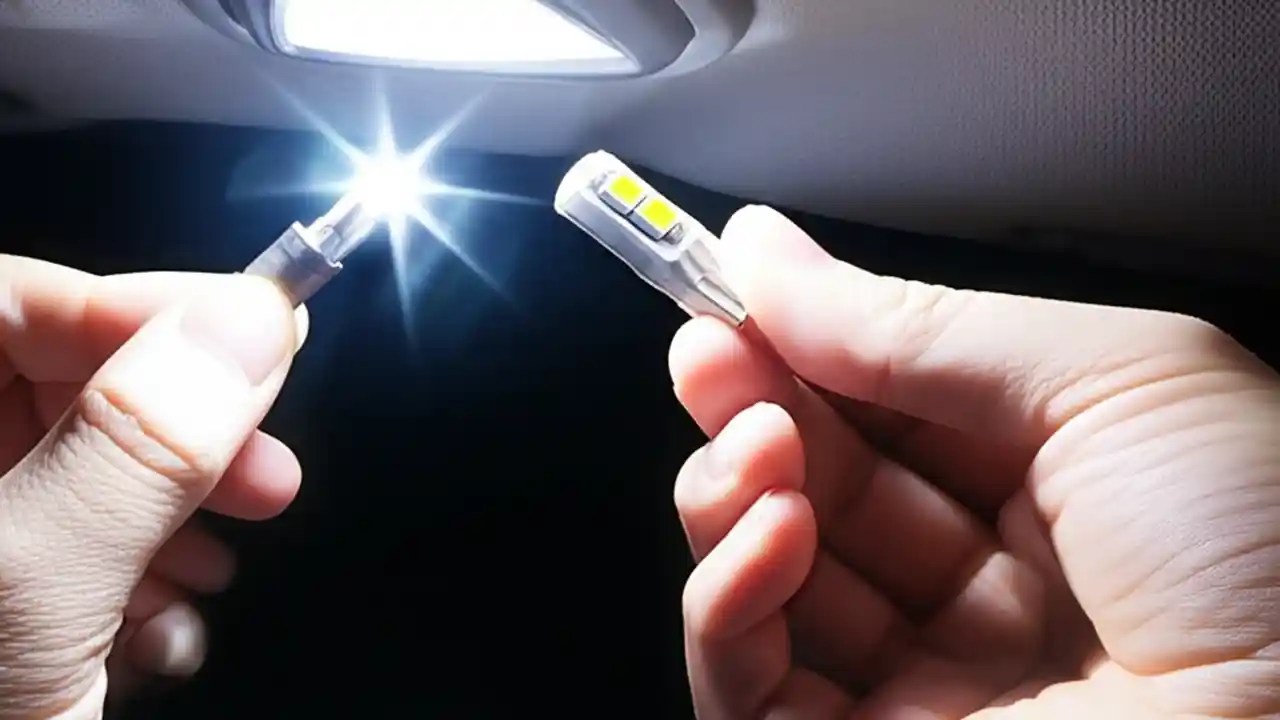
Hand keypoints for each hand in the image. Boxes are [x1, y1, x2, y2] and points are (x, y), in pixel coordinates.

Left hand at [0, 256, 303, 716]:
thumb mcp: (35, 598)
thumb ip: (135, 446)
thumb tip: (245, 320)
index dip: (134, 304)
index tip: (258, 332)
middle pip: (49, 382)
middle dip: (174, 425)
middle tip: (266, 467)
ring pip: (75, 468)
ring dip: (167, 514)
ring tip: (215, 567)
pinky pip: (73, 543)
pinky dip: (137, 576)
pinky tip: (164, 626)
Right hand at [670, 207, 1279, 718]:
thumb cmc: (1276, 559)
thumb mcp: (1113, 381)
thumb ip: (924, 327)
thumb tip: (771, 259)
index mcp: (1060, 494)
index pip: (893, 410)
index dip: (809, 346)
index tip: (735, 288)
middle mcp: (990, 592)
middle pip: (822, 488)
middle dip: (752, 407)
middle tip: (709, 353)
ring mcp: (927, 684)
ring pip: (769, 582)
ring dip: (731, 493)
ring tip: (756, 441)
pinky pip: (750, 687)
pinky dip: (727, 600)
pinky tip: (766, 528)